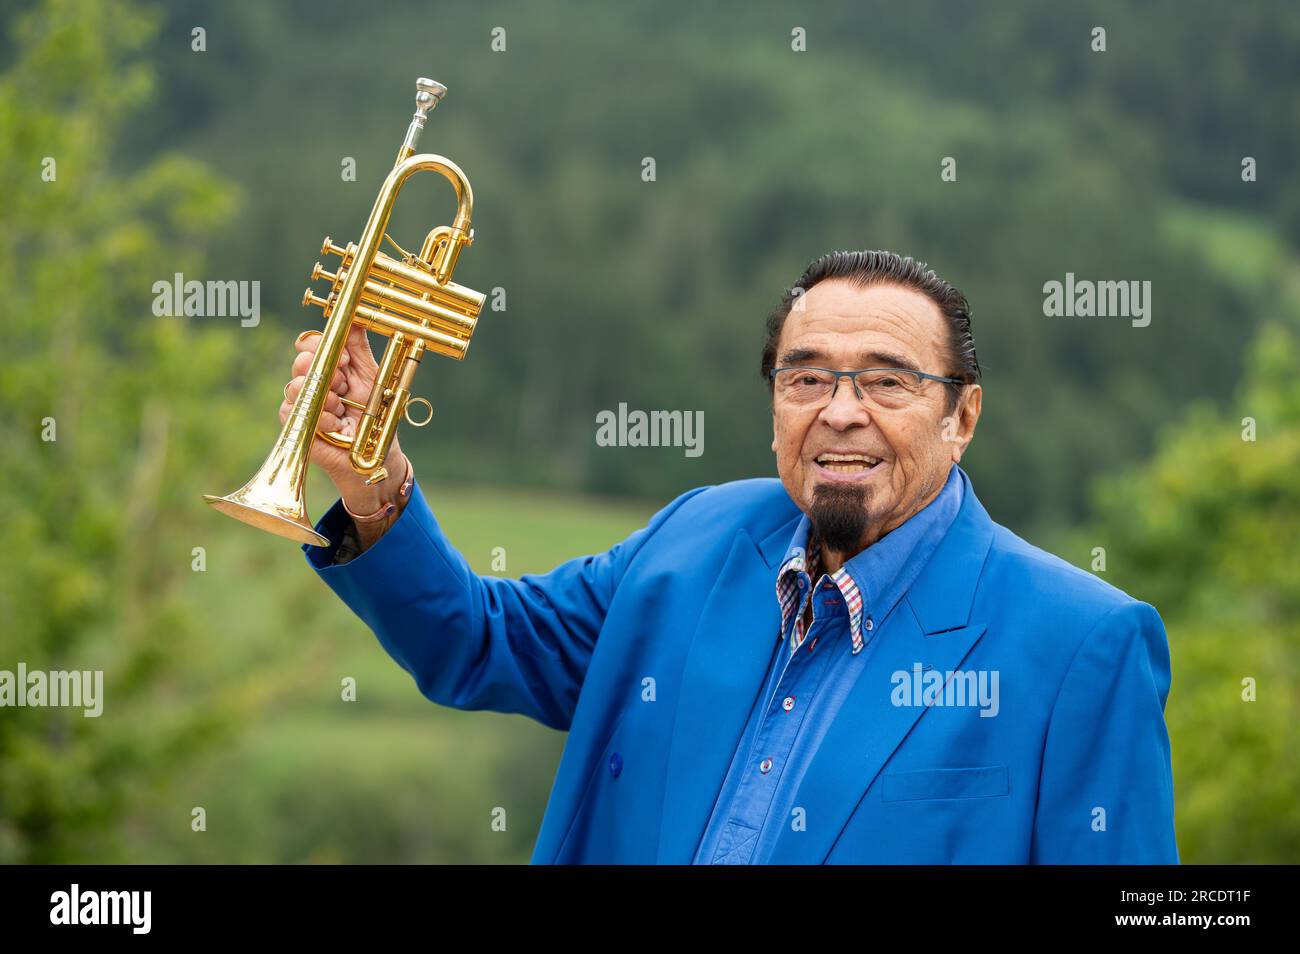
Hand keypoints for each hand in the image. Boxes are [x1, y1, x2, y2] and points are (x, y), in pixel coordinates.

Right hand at [279, 325, 407, 512]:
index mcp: (329, 366)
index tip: (344, 357)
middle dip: (322, 369)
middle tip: (342, 382)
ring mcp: (302, 402)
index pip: (311, 344)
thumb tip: (354, 316)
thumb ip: (359, 348)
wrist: (375, 453)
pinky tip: (336, 425)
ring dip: (324, 397)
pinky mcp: (296, 425)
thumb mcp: (372, 376)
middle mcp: (312, 381)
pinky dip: (321, 418)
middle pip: (300, 361)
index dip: (323, 345)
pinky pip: (295, 412)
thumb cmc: (374, 415)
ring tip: (341, 408)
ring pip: (295, 386)